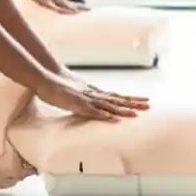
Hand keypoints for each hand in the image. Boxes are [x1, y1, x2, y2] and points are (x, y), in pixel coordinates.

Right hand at [35, 70, 149, 121]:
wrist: (46, 76)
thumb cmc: (58, 84)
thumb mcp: (74, 91)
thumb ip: (83, 96)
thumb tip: (90, 100)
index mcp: (94, 92)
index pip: (116, 95)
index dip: (130, 98)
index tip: (144, 100)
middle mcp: (94, 94)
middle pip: (117, 99)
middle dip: (133, 103)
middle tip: (149, 105)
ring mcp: (86, 98)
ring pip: (109, 105)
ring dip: (123, 110)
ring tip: (137, 114)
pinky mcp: (77, 104)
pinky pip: (93, 111)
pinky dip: (104, 115)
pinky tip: (114, 119)